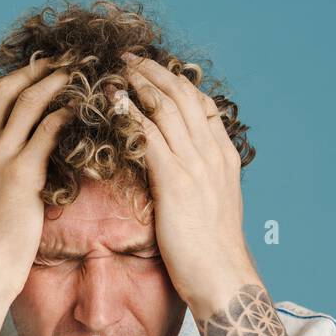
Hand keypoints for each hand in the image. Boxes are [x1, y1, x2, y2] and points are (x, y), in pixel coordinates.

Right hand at [0, 54, 73, 302]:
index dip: (12, 82)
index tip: (35, 72)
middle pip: (4, 90)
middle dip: (34, 70)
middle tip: (60, 61)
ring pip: (27, 103)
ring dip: (55, 83)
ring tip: (78, 74)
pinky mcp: (20, 173)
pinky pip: (47, 131)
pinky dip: (66, 114)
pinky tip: (81, 108)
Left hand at [118, 51, 259, 319]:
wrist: (222, 277)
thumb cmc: (212, 253)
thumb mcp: (213, 207)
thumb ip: (200, 184)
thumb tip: (182, 178)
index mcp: (223, 157)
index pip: (202, 105)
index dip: (177, 82)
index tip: (155, 71)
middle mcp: (212, 153)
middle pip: (183, 95)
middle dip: (155, 71)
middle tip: (129, 57)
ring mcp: (195, 164)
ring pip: (166, 106)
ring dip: (139, 82)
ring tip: (117, 69)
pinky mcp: (174, 179)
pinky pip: (149, 133)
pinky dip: (129, 112)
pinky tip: (112, 101)